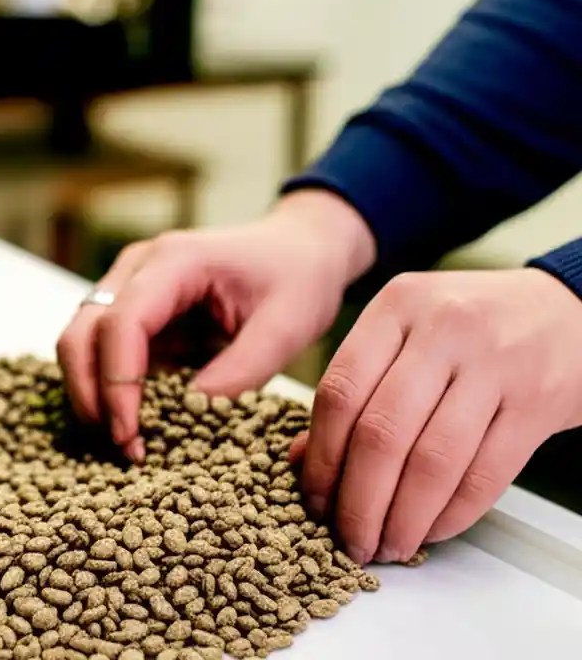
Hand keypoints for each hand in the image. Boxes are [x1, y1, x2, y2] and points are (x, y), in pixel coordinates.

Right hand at [56, 190, 375, 461]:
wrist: (299, 246)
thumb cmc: (297, 278)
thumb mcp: (287, 326)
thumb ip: (242, 369)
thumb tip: (192, 409)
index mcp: (175, 261)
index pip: (122, 322)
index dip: (117, 382)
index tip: (130, 434)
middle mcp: (137, 268)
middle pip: (82, 332)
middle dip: (91, 394)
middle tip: (122, 446)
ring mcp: (127, 286)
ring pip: (79, 342)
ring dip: (92, 394)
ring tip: (125, 440)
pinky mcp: (131, 311)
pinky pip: (99, 351)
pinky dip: (106, 389)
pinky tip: (133, 421)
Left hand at [291, 268, 581, 564]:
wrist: (567, 310)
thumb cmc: (471, 329)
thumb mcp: (405, 334)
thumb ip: (354, 388)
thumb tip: (299, 458)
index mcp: (397, 307)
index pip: (340, 391)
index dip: (320, 458)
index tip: (314, 500)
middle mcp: (443, 329)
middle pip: (381, 433)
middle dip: (358, 501)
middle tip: (349, 539)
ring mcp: (494, 364)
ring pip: (432, 461)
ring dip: (403, 518)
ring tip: (387, 546)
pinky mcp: (537, 402)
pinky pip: (484, 475)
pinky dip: (450, 515)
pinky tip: (430, 531)